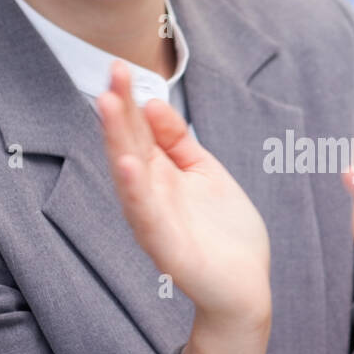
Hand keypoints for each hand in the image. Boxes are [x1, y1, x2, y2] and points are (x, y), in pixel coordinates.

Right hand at [97, 62, 270, 324]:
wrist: (244, 287)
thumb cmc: (223, 232)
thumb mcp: (204, 172)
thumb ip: (178, 141)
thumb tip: (153, 103)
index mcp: (160, 177)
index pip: (138, 132)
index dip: (130, 100)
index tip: (120, 66)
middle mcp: (150, 196)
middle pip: (129, 147)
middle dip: (119, 112)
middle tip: (110, 74)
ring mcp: (155, 223)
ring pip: (130, 178)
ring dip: (117, 143)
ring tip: (110, 108)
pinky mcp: (167, 250)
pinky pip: (147, 218)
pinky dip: (136, 193)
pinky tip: (128, 166)